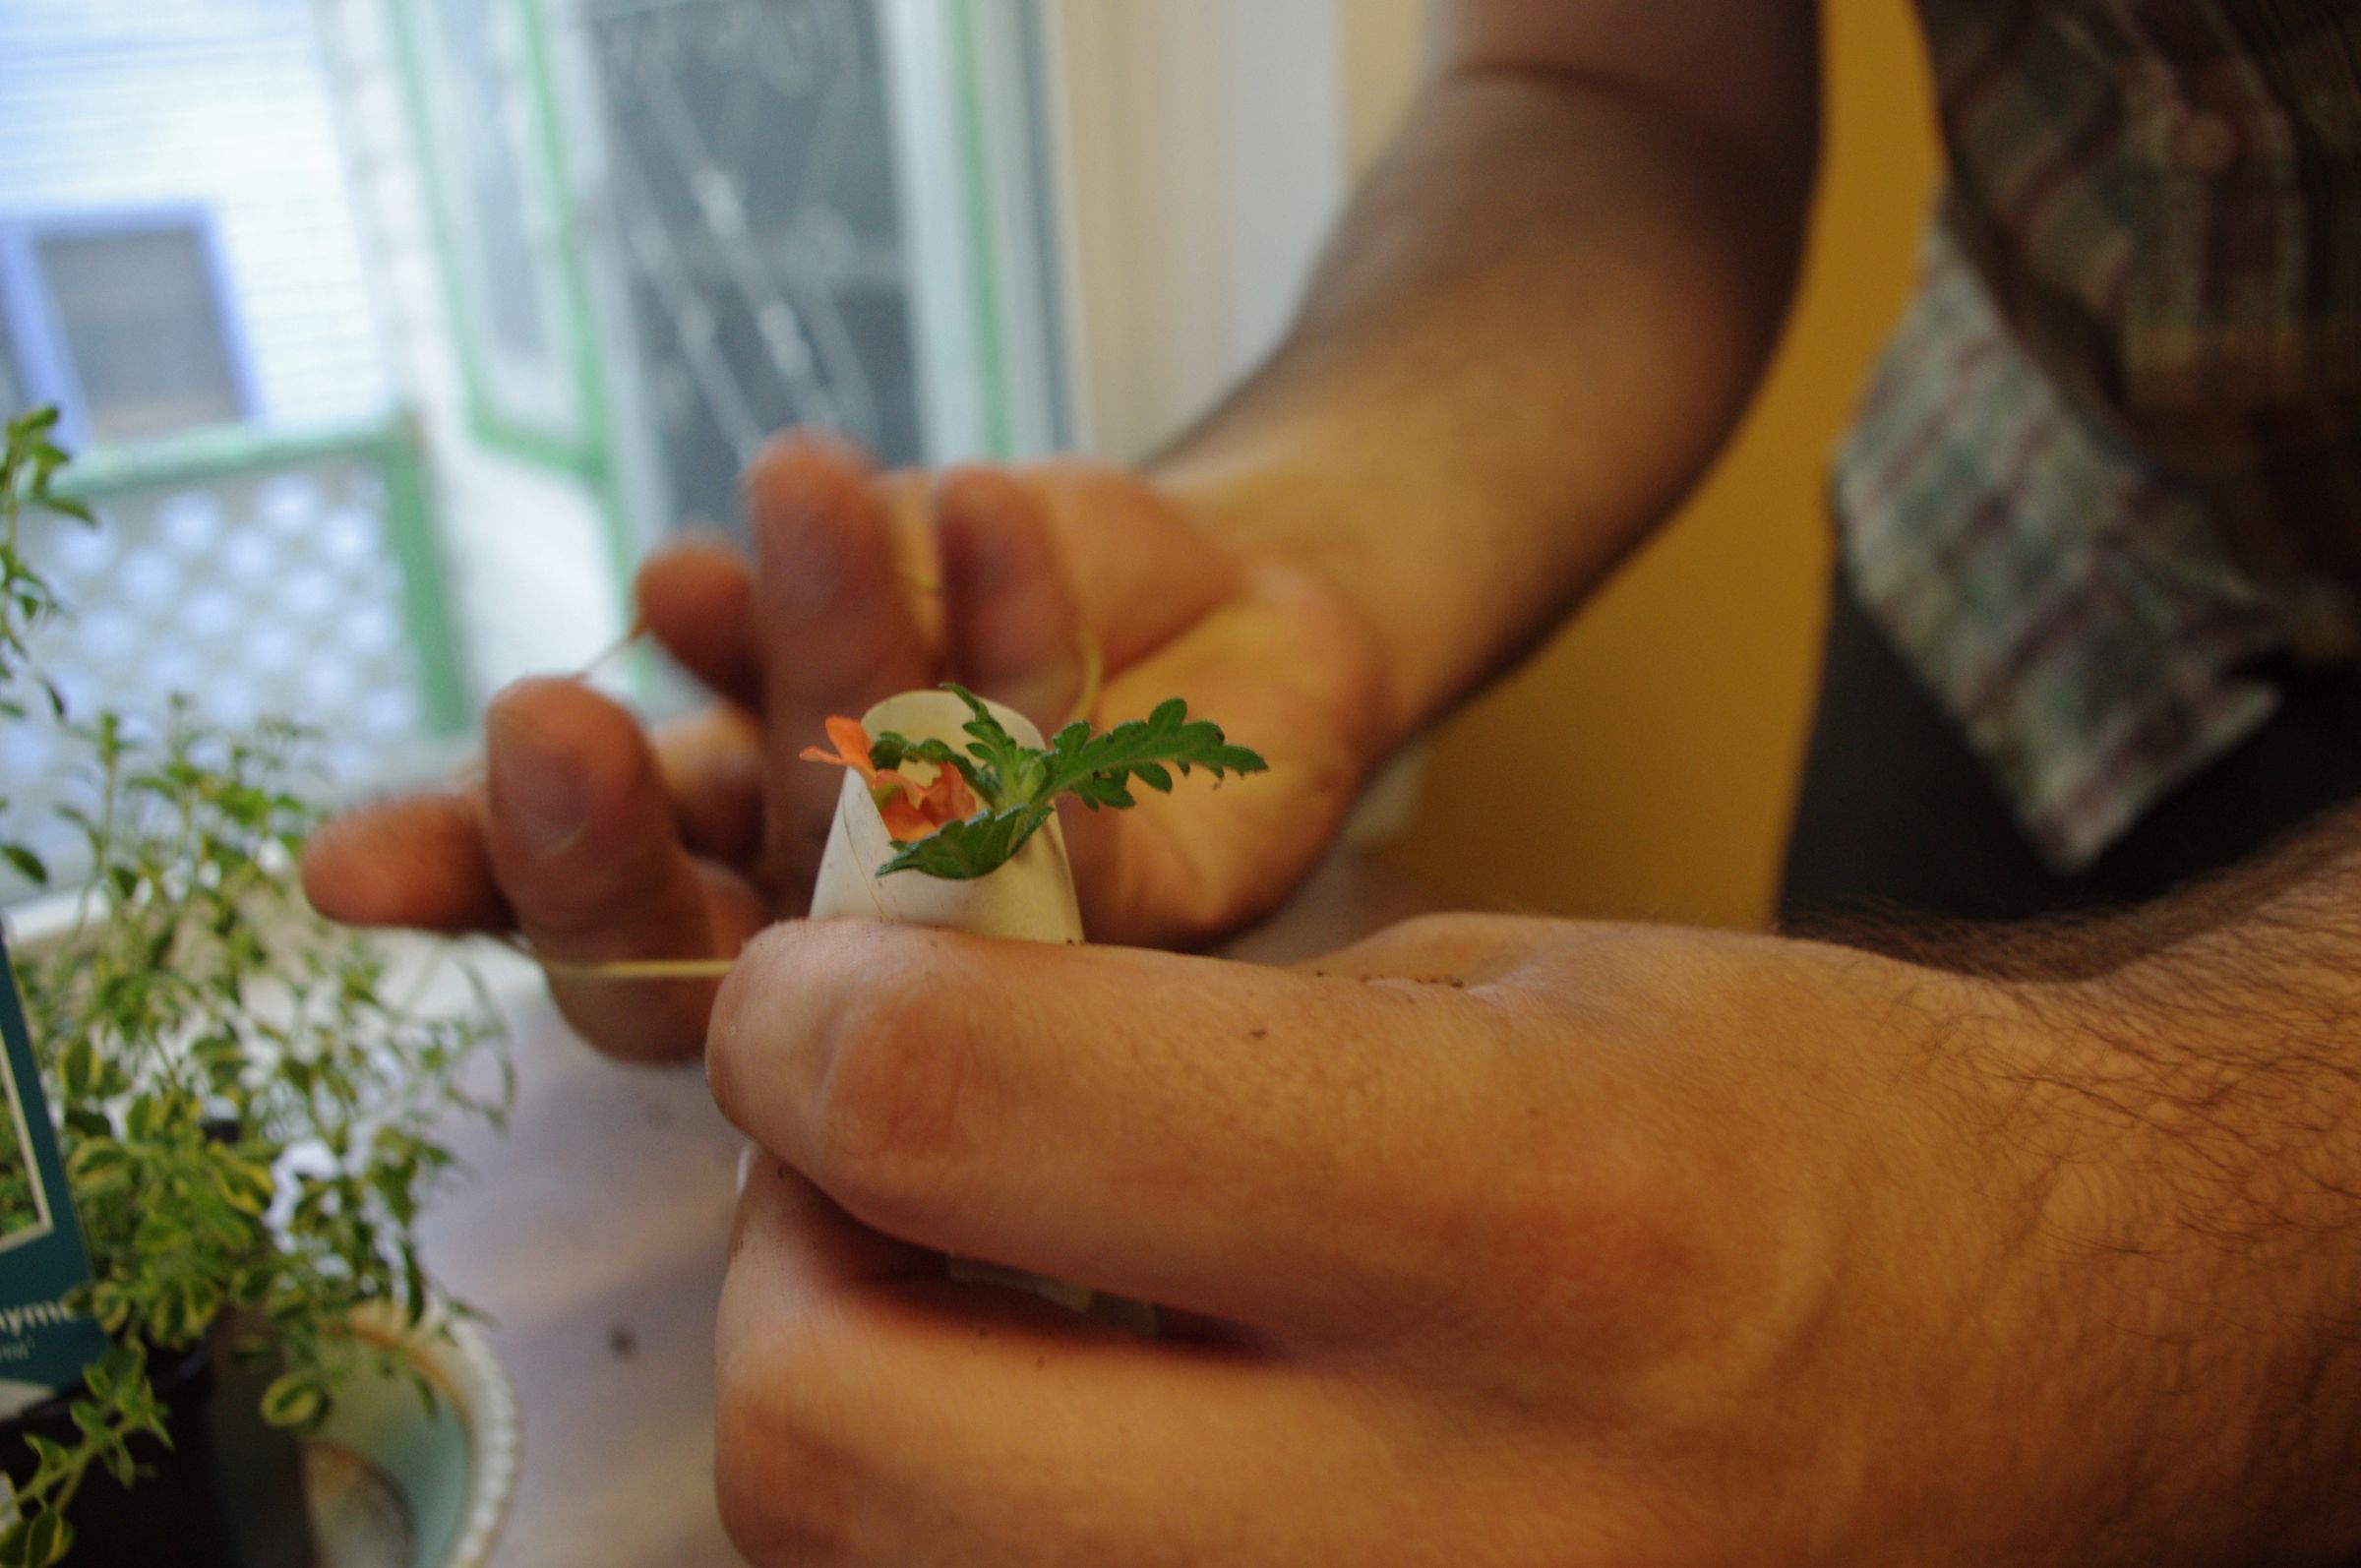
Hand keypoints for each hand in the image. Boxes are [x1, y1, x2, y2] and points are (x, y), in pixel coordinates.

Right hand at [300, 434, 1386, 1058]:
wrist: (1234, 590)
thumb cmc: (998, 604)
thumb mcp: (844, 589)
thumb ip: (755, 635)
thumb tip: (665, 597)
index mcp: (739, 878)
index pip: (585, 923)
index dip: (477, 894)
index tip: (349, 862)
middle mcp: (844, 941)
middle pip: (692, 959)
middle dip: (606, 839)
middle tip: (542, 723)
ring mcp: (979, 945)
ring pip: (866, 864)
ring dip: (824, 658)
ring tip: (802, 482)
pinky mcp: (1133, 912)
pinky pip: (1060, 788)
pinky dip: (1011, 627)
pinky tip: (977, 497)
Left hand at [706, 912, 2354, 1565]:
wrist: (2036, 1369)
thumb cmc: (1802, 1130)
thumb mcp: (1509, 990)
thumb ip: (1177, 1039)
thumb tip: (884, 1058)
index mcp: (1513, 1212)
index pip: (963, 1116)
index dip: (813, 1018)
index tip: (822, 982)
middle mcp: (1447, 1514)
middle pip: (845, 1444)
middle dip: (790, 1261)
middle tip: (872, 1152)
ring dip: (866, 1412)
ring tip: (982, 1284)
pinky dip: (991, 1519)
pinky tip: (1092, 1413)